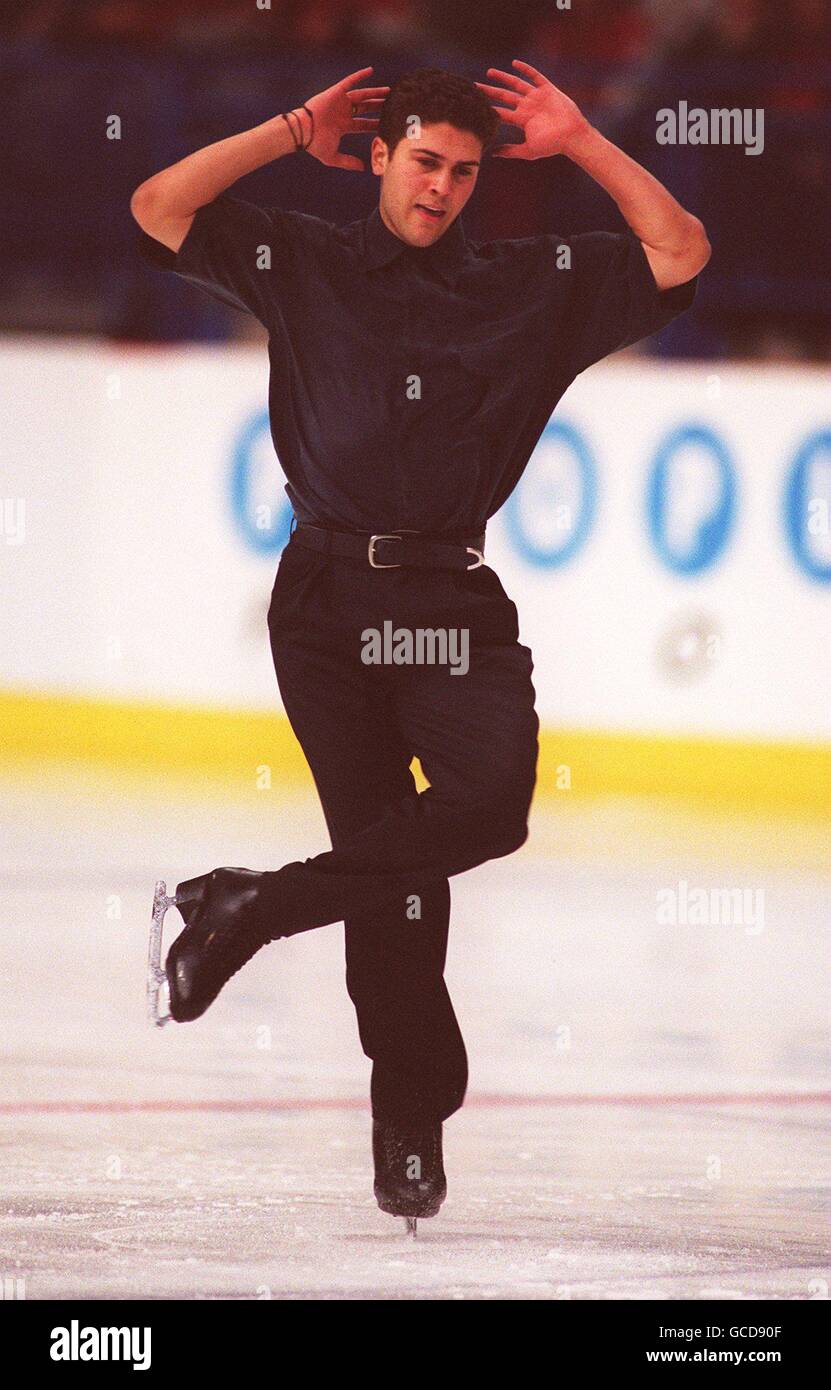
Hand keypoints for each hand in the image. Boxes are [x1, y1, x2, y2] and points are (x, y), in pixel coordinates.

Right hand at [297, 66, 388, 171]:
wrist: (302, 131)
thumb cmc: (314, 144)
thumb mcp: (333, 157)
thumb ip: (348, 162)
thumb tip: (364, 168)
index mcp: (343, 126)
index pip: (363, 124)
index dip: (375, 124)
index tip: (387, 123)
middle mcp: (343, 112)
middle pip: (366, 108)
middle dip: (378, 106)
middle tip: (392, 104)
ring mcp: (340, 102)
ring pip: (362, 95)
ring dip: (375, 92)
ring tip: (389, 90)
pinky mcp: (336, 92)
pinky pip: (350, 81)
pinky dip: (360, 75)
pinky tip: (371, 70)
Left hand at [475, 59, 591, 159]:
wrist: (571, 136)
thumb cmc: (552, 145)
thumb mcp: (528, 150)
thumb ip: (510, 151)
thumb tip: (492, 153)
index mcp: (522, 119)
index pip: (501, 111)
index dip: (488, 107)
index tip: (475, 104)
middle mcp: (527, 107)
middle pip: (504, 96)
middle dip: (489, 91)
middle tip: (474, 86)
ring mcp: (536, 97)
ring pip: (516, 84)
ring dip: (503, 78)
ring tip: (489, 73)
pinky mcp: (547, 89)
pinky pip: (535, 76)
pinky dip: (525, 69)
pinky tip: (514, 64)